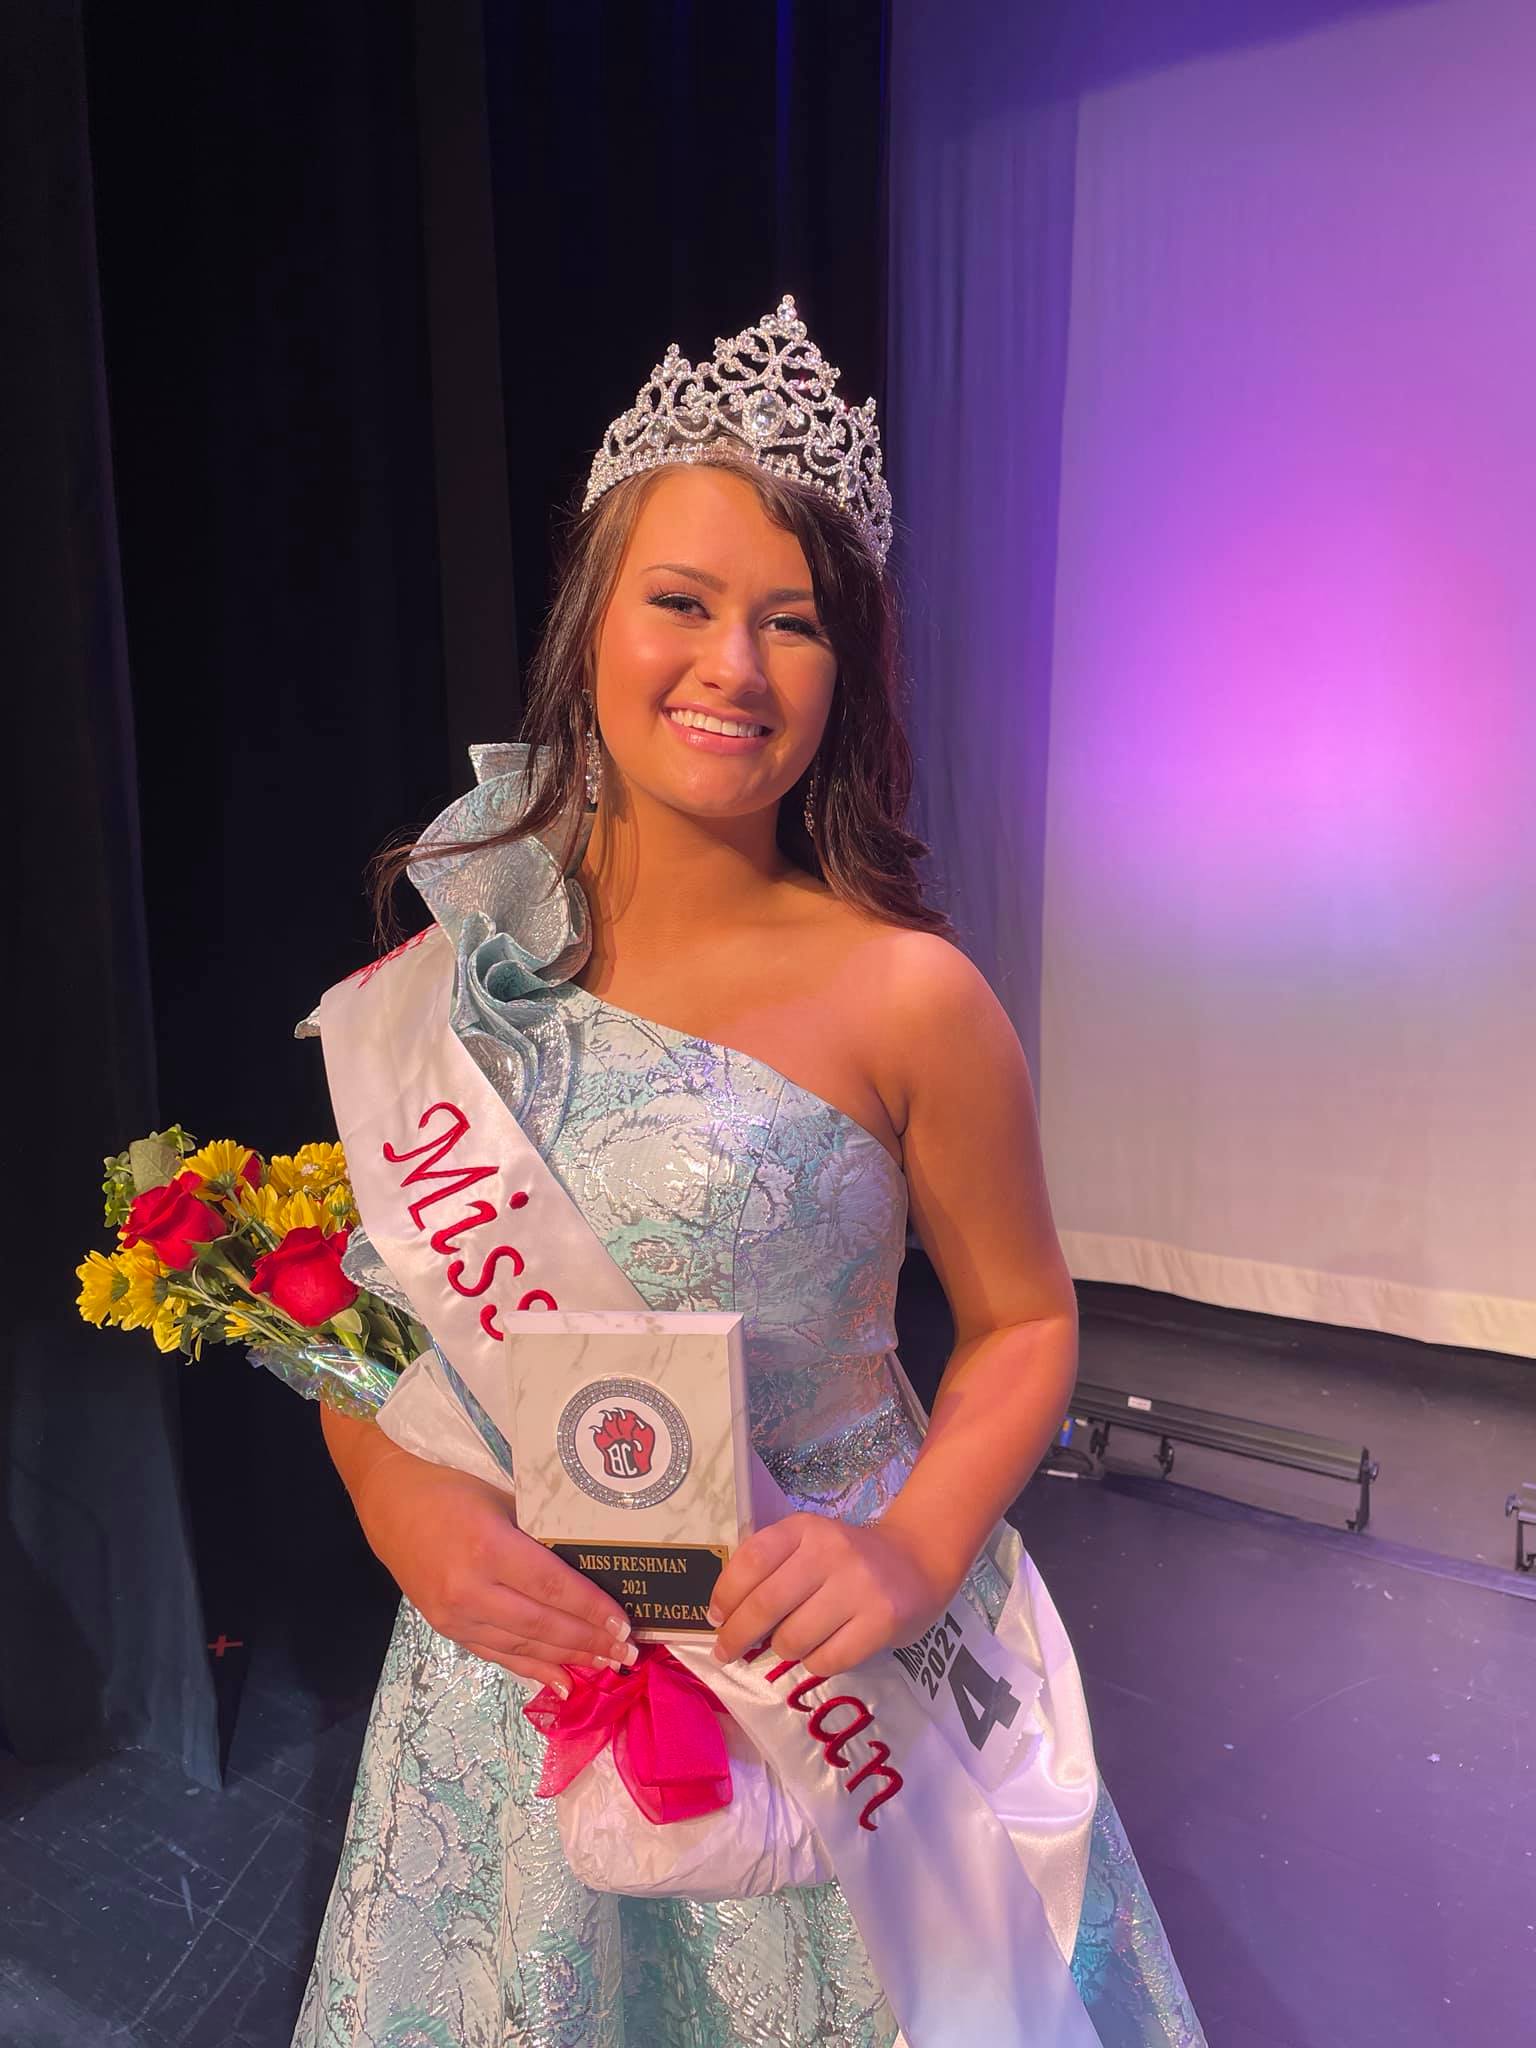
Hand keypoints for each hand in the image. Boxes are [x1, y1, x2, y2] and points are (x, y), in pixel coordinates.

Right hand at [353, 1455, 633, 1695]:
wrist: (390, 1508)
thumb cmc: (452, 1493)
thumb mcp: (501, 1502)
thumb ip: (538, 1536)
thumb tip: (587, 1566)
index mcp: (488, 1548)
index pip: (552, 1587)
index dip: (591, 1610)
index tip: (624, 1624)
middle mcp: (470, 1589)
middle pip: (541, 1624)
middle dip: (588, 1641)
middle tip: (626, 1654)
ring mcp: (455, 1616)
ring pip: (522, 1645)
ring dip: (567, 1659)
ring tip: (604, 1666)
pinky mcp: (447, 1629)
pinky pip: (497, 1655)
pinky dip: (532, 1668)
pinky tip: (561, 1681)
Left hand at [708, 1511, 958, 1675]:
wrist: (918, 1561)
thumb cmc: (848, 1559)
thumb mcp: (808, 1544)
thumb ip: (770, 1568)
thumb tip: (723, 1618)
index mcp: (806, 1528)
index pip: (752, 1560)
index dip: (725, 1594)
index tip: (716, 1618)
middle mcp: (831, 1552)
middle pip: (766, 1605)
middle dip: (737, 1636)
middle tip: (726, 1652)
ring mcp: (859, 1587)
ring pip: (793, 1639)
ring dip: (782, 1650)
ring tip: (792, 1643)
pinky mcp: (882, 1621)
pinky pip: (826, 1661)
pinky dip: (815, 1663)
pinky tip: (823, 1650)